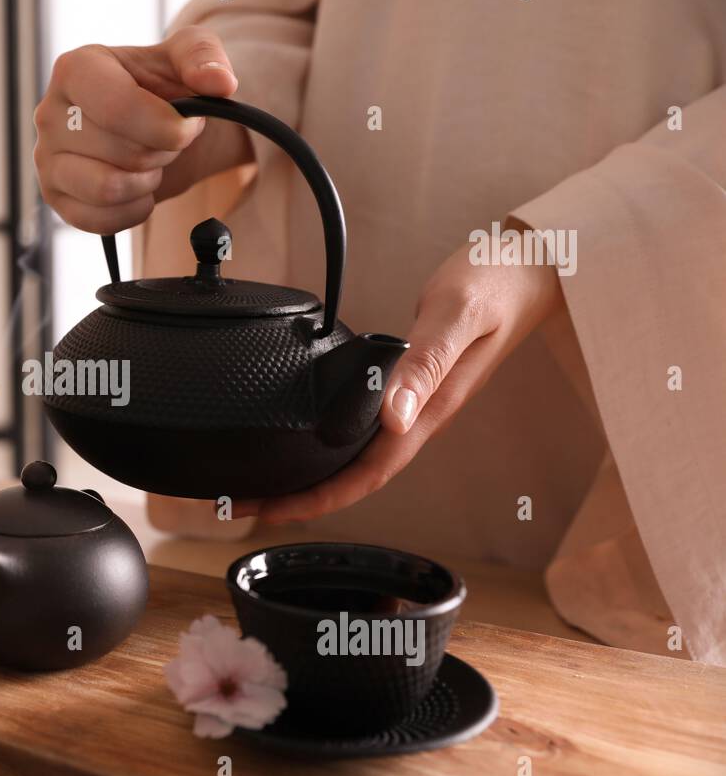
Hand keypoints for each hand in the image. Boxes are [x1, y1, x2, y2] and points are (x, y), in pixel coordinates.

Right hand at [34, 27, 252, 233]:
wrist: (145, 123)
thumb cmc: (159, 87)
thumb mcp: (185, 58)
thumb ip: (204, 57)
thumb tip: (220, 82)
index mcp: (75, 69)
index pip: (117, 108)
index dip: (165, 126)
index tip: (187, 125)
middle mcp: (50, 114)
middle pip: (122, 151)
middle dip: (162, 151)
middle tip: (167, 140)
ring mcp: (46, 160)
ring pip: (108, 189)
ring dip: (146, 181)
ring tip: (151, 163)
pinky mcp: (55, 198)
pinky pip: (100, 221)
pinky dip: (133, 211)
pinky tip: (139, 188)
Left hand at [240, 240, 565, 523]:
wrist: (535, 264)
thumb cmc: (498, 283)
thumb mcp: (456, 316)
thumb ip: (425, 365)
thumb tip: (393, 418)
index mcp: (428, 412)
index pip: (364, 477)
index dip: (314, 502)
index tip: (267, 511)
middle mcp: (420, 419)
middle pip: (353, 479)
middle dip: (298, 500)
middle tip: (240, 506)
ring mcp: (416, 406)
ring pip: (357, 460)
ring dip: (310, 479)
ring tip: (262, 485)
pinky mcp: (411, 387)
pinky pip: (364, 432)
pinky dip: (327, 446)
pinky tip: (303, 441)